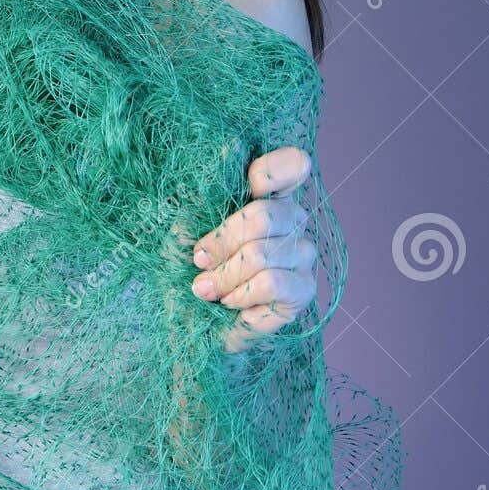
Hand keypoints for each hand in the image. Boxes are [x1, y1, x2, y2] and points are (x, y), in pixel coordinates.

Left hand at [187, 146, 316, 356]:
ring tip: (206, 290)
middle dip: (221, 242)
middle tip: (199, 261)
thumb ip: (201, 203)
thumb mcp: (185, 231)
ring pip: (261, 254)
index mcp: (268, 195)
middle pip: (265, 215)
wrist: (189, 324)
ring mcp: (302, 255)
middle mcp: (292, 221)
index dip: (272, 171)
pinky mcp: (303, 290)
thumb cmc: (189, 270)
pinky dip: (240, 294)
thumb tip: (214, 170)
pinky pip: (270, 283)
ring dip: (223, 276)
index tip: (244, 187)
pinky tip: (229, 303)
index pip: (294, 165)